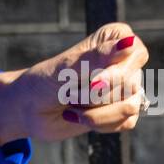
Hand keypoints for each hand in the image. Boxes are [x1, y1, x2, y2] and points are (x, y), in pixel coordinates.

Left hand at [0, 23, 149, 143]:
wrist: (28, 110)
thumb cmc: (44, 81)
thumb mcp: (67, 67)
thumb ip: (97, 57)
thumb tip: (128, 44)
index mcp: (112, 40)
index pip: (135, 50)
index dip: (116, 71)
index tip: (91, 79)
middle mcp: (123, 61)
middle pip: (131, 83)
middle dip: (95, 95)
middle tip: (70, 92)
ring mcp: (125, 88)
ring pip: (130, 106)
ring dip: (95, 112)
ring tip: (72, 104)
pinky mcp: (121, 112)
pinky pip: (126, 122)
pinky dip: (99, 123)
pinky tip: (80, 116)